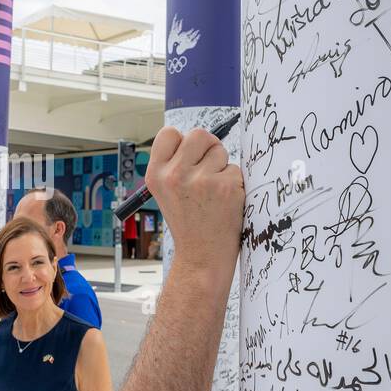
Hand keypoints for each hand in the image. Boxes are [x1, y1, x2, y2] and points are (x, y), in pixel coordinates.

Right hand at [144, 125, 243, 270]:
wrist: (202, 257)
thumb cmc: (188, 223)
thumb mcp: (166, 193)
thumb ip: (175, 165)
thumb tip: (200, 139)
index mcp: (155, 175)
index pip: (169, 133)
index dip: (183, 142)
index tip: (189, 157)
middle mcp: (174, 175)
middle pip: (199, 134)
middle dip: (208, 148)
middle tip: (207, 171)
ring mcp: (201, 180)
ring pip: (220, 151)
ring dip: (222, 167)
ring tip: (214, 192)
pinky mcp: (225, 187)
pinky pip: (235, 169)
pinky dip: (234, 183)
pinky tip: (225, 202)